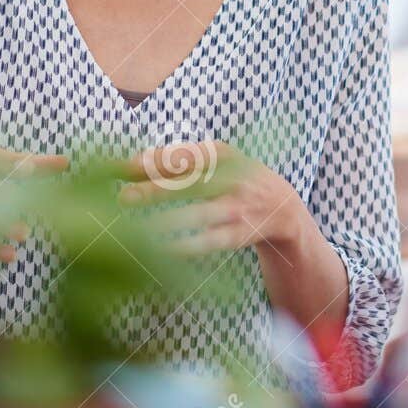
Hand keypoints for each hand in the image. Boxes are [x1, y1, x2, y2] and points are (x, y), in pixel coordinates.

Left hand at [116, 140, 309, 255]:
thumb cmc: (234, 179)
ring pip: (200, 214)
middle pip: (190, 183)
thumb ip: (179, 158)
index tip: (127, 167)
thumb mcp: (217, 160)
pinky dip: (186, 247)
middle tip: (124, 197)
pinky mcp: (239, 234)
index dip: (157, 161)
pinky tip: (162, 252)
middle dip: (156, 190)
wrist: (283, 207)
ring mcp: (237, 207)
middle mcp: (233, 179)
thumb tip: (134, 161)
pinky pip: (209, 241)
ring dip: (168, 223)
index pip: (186, 155)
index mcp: (223, 155)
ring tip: (137, 231)